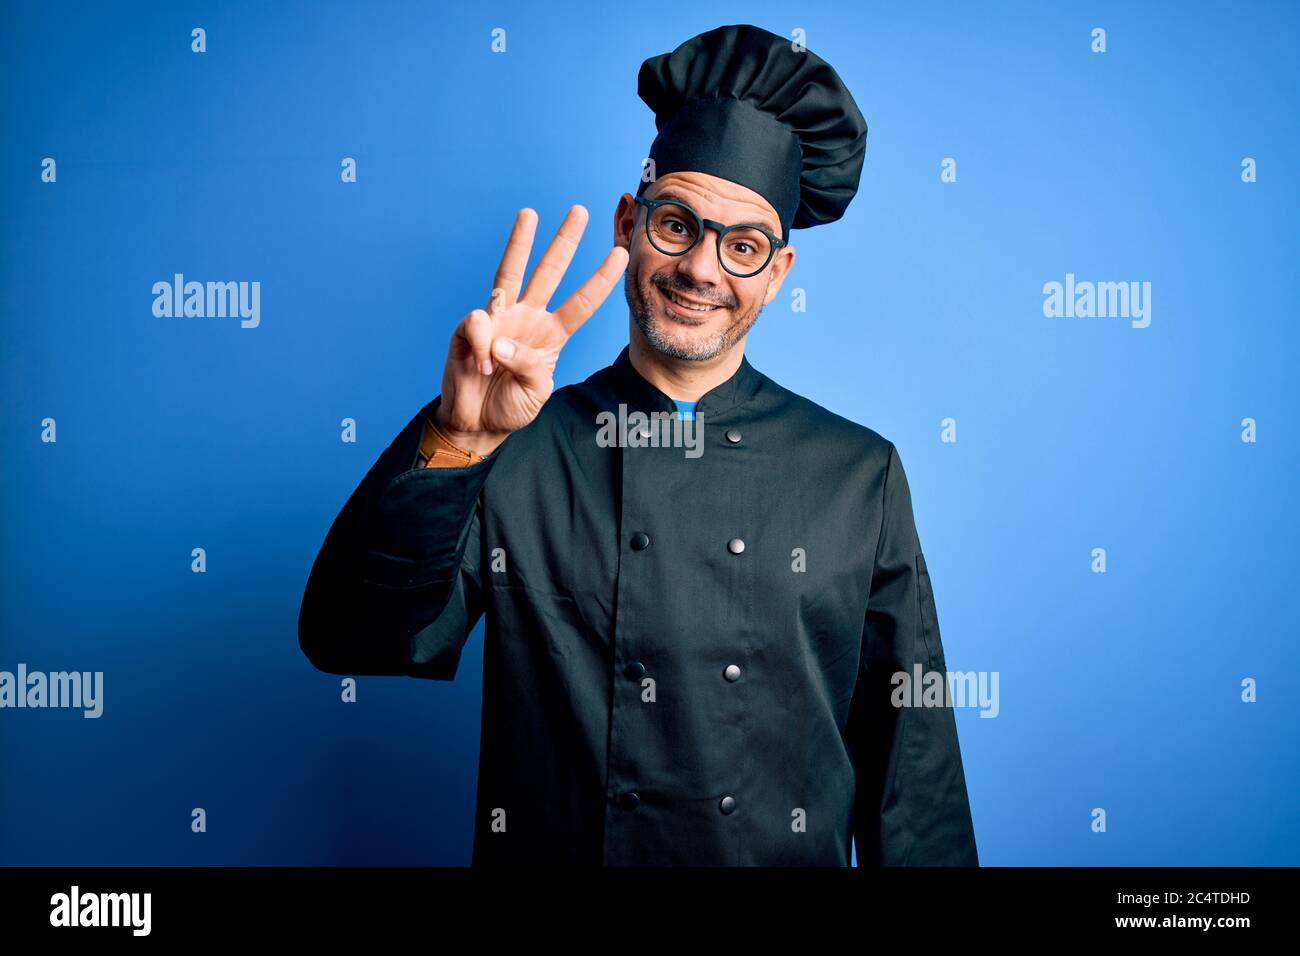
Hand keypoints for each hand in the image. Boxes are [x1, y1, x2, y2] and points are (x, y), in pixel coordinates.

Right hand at [435, 205, 627, 454]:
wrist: (477, 423)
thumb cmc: (511, 406)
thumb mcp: (537, 392)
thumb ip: (531, 367)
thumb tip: (502, 342)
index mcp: (551, 334)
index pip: (581, 303)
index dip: (600, 280)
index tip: (620, 254)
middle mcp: (527, 318)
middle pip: (548, 272)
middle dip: (564, 241)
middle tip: (580, 211)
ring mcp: (498, 320)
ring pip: (509, 272)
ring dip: (520, 241)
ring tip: (530, 213)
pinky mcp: (468, 329)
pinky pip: (478, 323)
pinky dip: (482, 344)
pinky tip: (481, 366)